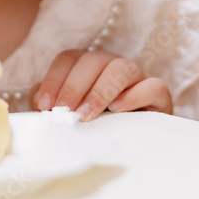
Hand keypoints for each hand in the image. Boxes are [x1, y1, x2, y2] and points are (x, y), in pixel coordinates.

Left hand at [31, 49, 171, 121]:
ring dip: (101, 90)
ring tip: (87, 114)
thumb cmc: (97, 122)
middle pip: (92, 60)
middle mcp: (112, 65)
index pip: (68, 58)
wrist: (136, 139)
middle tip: (65, 112)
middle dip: (73, 86)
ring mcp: (138, 77)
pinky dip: (135, 95)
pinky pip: (153, 85)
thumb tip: (38, 101)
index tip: (45, 105)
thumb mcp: (71, 111)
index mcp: (88, 65)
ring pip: (122, 67)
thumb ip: (51, 102)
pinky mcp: (159, 95)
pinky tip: (118, 110)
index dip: (54, 79)